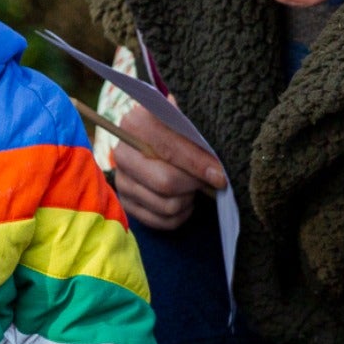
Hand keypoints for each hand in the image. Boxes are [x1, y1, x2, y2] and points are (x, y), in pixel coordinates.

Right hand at [102, 102, 227, 231]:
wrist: (156, 142)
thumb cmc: (178, 130)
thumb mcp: (186, 121)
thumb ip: (199, 136)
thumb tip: (216, 168)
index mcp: (136, 124)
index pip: (169, 150)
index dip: (198, 164)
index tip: (220, 175)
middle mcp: (122, 154)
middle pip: (166, 183)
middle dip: (193, 184)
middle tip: (208, 179)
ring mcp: (122, 181)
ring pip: (167, 206)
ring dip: (188, 199)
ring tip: (193, 186)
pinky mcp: (127, 204)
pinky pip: (162, 221)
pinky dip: (181, 214)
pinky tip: (185, 199)